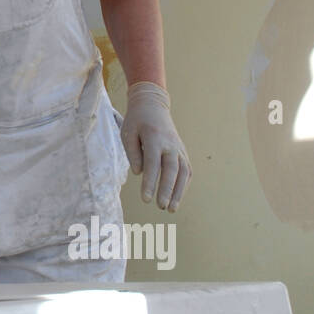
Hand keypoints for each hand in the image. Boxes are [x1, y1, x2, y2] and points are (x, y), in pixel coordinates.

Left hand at [120, 82, 190, 211]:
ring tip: (170, 209)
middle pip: (171, 170)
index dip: (150, 183)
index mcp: (154, 138)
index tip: (146, 199)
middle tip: (161, 207)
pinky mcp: (182, 151)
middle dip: (167, 190)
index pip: (153, 164)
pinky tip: (177, 198)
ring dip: (178, 192)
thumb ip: (132, 153)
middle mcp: (170, 144)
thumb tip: (138, 173)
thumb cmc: (136, 120)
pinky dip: (183, 185)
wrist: (152, 105)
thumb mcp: (127, 132)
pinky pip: (186, 170)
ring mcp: (179, 148)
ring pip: (183, 172)